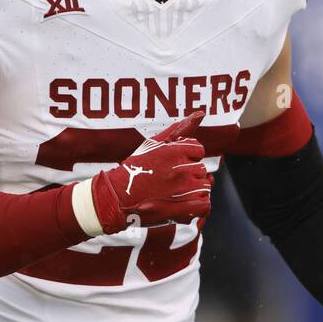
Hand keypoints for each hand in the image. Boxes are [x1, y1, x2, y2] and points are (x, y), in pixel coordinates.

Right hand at [84, 110, 211, 234]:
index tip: (173, 165)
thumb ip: (179, 128)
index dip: (187, 157)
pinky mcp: (183, 208)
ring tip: (173, 192)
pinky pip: (205, 204)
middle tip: (169, 180)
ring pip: (204, 186)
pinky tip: (184, 203)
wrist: (118, 197)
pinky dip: (198, 205)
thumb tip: (201, 112)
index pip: (198, 150)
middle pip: (200, 169)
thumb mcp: (154, 143)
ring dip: (193, 189)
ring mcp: (183, 189)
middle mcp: (180, 168)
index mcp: (174, 150)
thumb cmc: (135, 168)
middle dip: (188, 174)